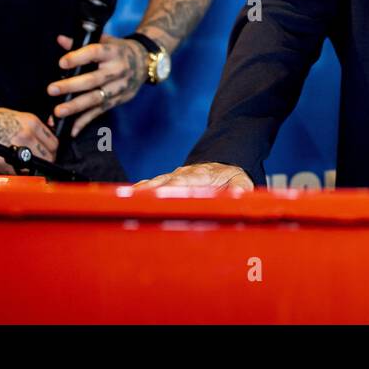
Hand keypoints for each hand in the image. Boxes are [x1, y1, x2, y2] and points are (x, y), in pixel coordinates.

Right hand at [0, 106, 57, 173]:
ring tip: (24, 169)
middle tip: (38, 166)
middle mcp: (27, 134)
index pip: (54, 143)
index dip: (52, 152)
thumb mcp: (15, 117)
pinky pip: (18, 174)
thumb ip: (32, 128)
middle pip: (49, 156)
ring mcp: (15, 148)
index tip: (47, 156)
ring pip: (36, 167)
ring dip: (33, 171)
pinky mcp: (2, 162)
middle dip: (46, 163)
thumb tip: (44, 140)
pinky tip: (11, 170)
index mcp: (31, 122)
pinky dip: (17, 175)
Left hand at [48, 34, 147, 136]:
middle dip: (71, 86)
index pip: (95, 53)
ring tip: (58, 111)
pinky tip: (72, 129)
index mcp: (113, 52)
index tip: (62, 63)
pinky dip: (84, 121)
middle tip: (52, 90)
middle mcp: (117, 70)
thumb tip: (60, 39)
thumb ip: (83, 43)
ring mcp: (119, 88)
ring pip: (95, 99)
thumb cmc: (119, 51)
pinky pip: (99, 112)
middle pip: (93, 80)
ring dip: (75, 106)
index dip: (78, 58)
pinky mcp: (118, 101)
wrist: (145, 62)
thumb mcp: (106, 41)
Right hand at [134, 162, 253, 190]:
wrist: (221, 167)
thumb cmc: (230, 177)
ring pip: (154, 183)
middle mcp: (183, 174)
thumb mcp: (240, 181)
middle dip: (154, 191)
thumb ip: (241, 187)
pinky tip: (127, 198)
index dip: (176, 187)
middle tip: (140, 201)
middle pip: (166, 182)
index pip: (187, 181)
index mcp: (202, 174)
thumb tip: (240, 194)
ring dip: (142, 192)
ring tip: (127, 200)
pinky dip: (139, 191)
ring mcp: (173, 177)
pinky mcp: (166, 182)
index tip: (166, 193)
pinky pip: (150, 186)